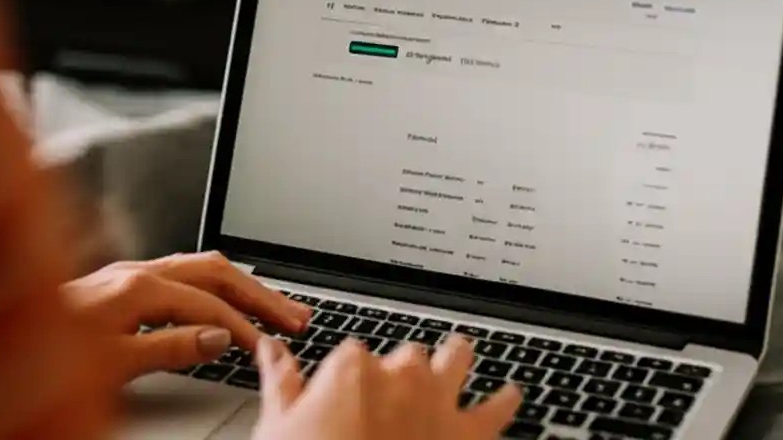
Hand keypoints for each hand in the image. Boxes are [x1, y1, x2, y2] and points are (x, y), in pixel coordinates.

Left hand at [61, 252, 310, 380]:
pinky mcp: (123, 280)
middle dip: (261, 294)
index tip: (267, 347)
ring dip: (243, 286)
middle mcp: (137, 270)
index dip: (243, 327)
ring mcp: (130, 271)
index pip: (209, 303)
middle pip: (218, 271)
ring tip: (274, 305)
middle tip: (296, 316)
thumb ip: (170, 347)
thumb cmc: (45, 353)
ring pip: (203, 266)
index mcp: (138, 286)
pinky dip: (215, 284)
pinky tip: (224, 296)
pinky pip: (184, 271)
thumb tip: (219, 337)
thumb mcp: (112, 361)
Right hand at [251, 335, 520, 439]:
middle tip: (400, 385)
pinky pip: (498, 408)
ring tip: (461, 351)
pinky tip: (512, 395)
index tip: (346, 393)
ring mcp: (439, 401)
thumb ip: (281, 382)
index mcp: (352, 368)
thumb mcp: (278, 428)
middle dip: (406, 367)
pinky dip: (507, 400)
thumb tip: (270, 350)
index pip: (353, 355)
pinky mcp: (470, 434)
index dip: (351, 376)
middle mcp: (401, 375)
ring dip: (458, 356)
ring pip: (457, 359)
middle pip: (407, 356)